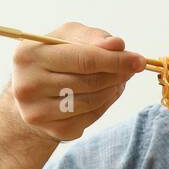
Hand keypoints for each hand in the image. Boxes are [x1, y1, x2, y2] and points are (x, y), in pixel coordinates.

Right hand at [6, 22, 146, 142]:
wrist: (31, 94)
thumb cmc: (54, 58)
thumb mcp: (67, 38)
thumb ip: (92, 38)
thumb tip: (117, 44)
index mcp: (29, 55)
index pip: (83, 59)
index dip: (115, 60)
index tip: (139, 60)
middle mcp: (29, 85)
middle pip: (90, 81)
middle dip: (117, 74)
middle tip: (132, 69)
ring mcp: (40, 112)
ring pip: (93, 100)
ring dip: (113, 89)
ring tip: (119, 79)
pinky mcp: (54, 130)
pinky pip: (91, 116)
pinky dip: (105, 104)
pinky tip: (106, 94)